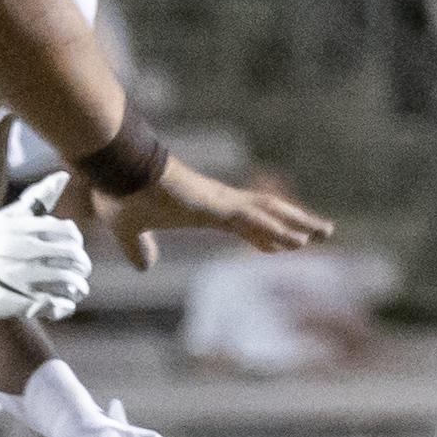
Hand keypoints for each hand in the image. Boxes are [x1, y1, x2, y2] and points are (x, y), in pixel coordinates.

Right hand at [0, 173, 89, 323]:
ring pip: (70, 282)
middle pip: (74, 257)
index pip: (68, 232)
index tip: (69, 249)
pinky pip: (57, 304)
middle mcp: (24, 251)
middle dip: (81, 266)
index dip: (75, 242)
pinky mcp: (19, 301)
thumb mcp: (3, 218)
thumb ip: (35, 199)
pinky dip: (64, 306)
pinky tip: (59, 305)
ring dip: (77, 287)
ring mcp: (22, 277)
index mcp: (22, 229)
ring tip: (73, 290)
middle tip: (77, 272)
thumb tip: (62, 176)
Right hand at [99, 157, 330, 271]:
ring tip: (325, 232)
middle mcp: (217, 202)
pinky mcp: (214, 204)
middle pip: (267, 213)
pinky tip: (297, 239)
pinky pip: (252, 219)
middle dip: (296, 223)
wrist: (112, 169)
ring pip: (268, 213)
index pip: (243, 222)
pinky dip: (276, 229)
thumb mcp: (128, 230)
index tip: (283, 245)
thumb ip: (138, 247)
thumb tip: (145, 267)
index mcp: (202, 208)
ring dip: (297, 224)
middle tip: (323, 232)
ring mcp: (219, 201)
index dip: (266, 234)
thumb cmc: (120, 192)